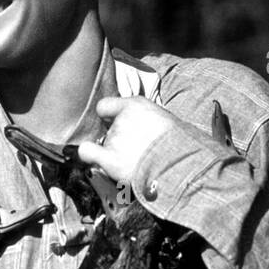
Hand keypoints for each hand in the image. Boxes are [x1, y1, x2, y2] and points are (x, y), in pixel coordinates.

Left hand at [77, 94, 194, 190]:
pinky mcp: (110, 159)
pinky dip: (90, 155)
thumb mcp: (163, 119)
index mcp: (136, 105)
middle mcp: (121, 120)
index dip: (108, 116)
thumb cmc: (179, 143)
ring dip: (114, 153)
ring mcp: (114, 139)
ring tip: (135, 162)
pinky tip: (99, 161)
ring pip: (104, 144)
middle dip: (118, 140)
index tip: (114, 123)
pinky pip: (87, 152)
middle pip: (108, 129)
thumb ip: (144, 119)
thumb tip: (139, 129)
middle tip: (136, 151)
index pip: (105, 106)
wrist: (181, 163)